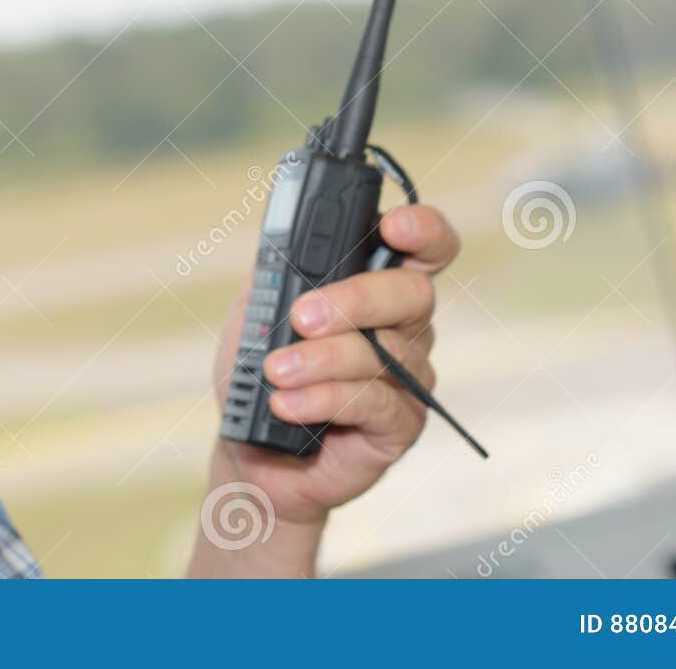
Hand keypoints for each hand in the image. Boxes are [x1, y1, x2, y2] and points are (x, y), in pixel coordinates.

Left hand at [189, 204, 457, 575]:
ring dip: (322, 359)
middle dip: (358, 299)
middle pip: (414, 294)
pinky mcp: (399, 425)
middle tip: (303, 316)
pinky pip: (373, 402)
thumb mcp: (258, 311)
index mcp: (376, 287)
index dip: (423, 230)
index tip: (394, 225)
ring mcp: (407, 378)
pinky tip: (288, 404)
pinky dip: (323, 398)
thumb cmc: (261, 373)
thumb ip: (278, 274)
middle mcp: (404, 327)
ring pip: (385, 353)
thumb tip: (287, 248)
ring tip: (276, 371)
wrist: (250, 450)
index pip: (425, 248)